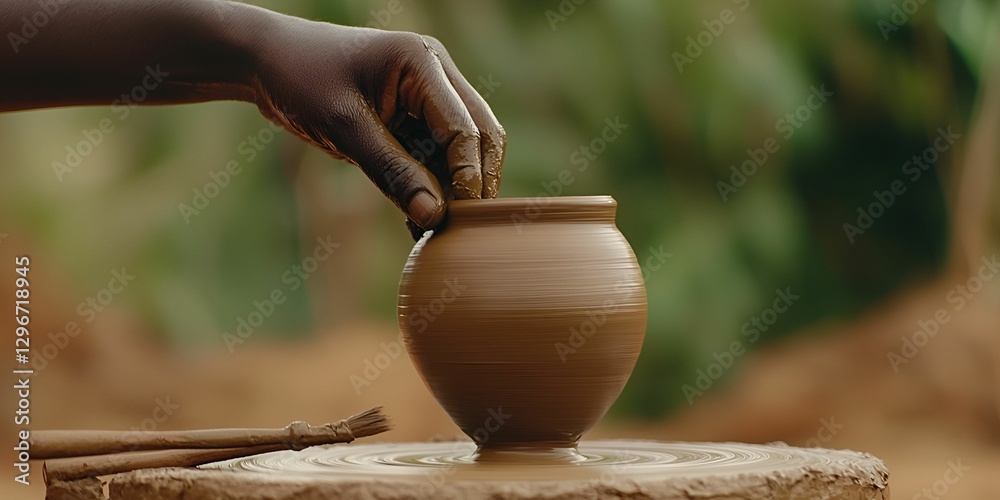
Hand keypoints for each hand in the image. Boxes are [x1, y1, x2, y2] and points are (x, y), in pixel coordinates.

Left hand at [251, 21, 505, 231]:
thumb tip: (434, 216)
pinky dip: (433, 185)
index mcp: (422, 63)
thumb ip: (391, 171)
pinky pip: (436, 154)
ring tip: (436, 231)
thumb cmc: (300, 80)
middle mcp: (435, 74)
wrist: (267, 60)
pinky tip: (420, 220)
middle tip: (463, 228)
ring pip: (462, 149)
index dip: (466, 175)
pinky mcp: (413, 116)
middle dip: (475, 181)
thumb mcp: (343, 128)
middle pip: (479, 135)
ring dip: (453, 188)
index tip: (454, 217)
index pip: (463, 127)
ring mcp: (427, 94)